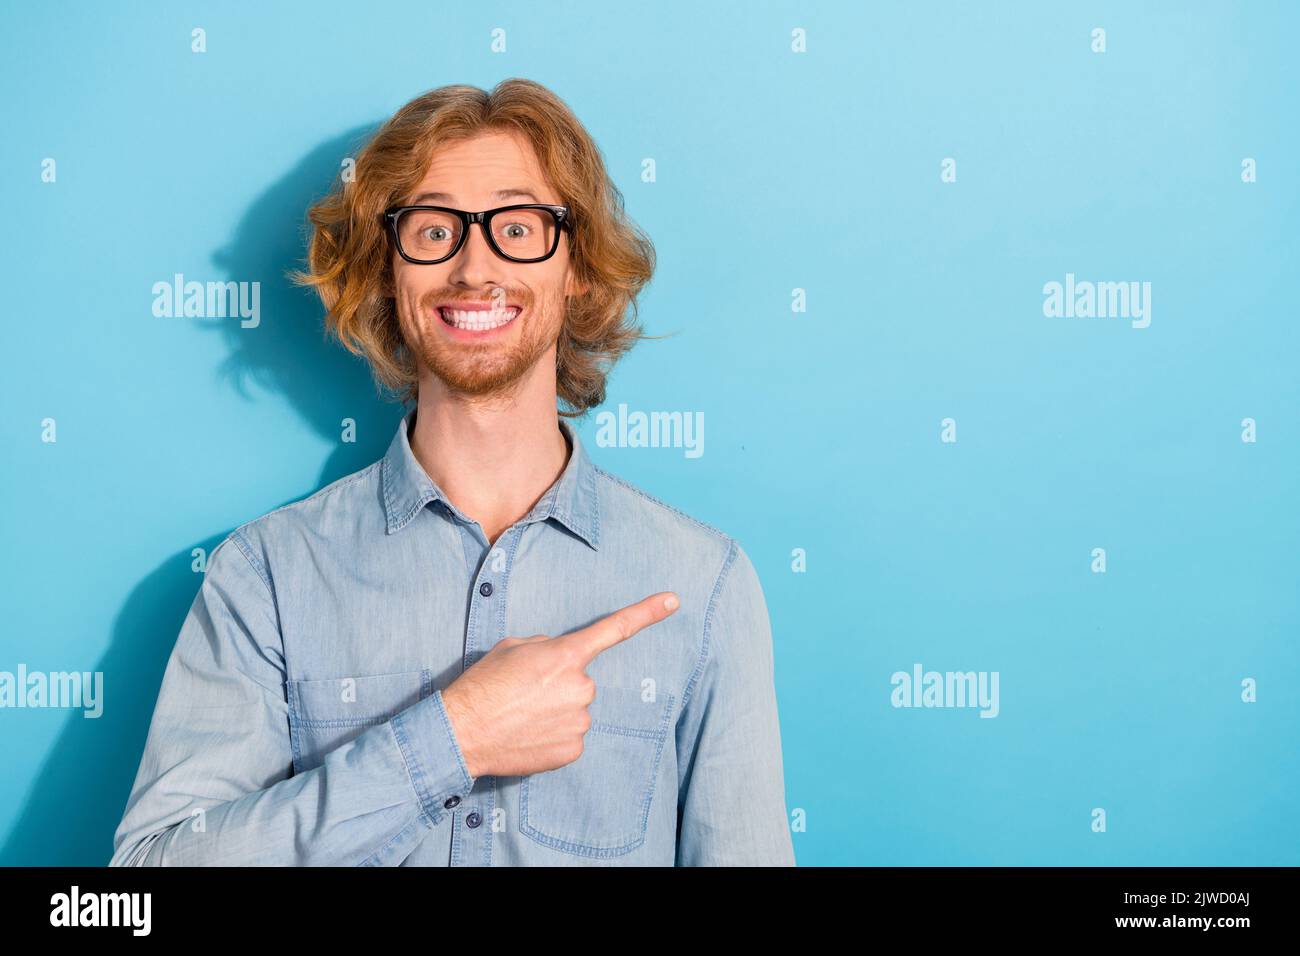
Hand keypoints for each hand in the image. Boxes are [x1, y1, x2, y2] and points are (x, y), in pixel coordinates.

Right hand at [441, 591, 679, 778]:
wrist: (463, 732)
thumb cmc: (483, 684)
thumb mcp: (513, 648)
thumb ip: (547, 648)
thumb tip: (559, 660)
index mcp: (566, 655)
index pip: (615, 629)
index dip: (647, 613)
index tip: (674, 600)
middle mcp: (580, 686)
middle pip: (581, 680)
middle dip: (560, 684)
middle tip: (526, 693)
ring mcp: (580, 720)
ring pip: (576, 709)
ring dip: (556, 711)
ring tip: (522, 715)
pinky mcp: (574, 749)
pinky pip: (571, 736)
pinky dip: (554, 735)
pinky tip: (528, 735)